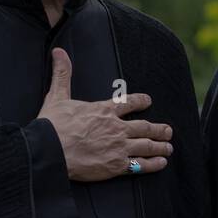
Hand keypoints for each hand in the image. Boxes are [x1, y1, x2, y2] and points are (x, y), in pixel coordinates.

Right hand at [37, 48, 173, 180]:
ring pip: (146, 145)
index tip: (148, 101)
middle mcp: (115, 128)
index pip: (128, 103)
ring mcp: (118, 147)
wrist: (48, 150)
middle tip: (168, 131)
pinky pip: (140, 164)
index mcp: (103, 111)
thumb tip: (58, 51)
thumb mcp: (57, 96)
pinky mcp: (116, 165)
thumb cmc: (51, 124)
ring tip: (168, 147)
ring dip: (160, 146)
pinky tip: (162, 162)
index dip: (140, 101)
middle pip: (144, 127)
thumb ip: (62, 74)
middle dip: (158, 129)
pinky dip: (153, 163)